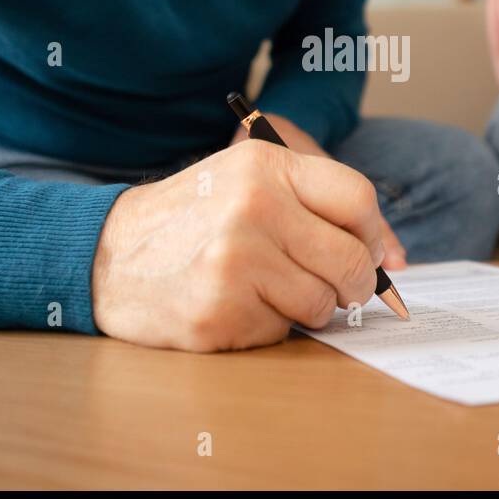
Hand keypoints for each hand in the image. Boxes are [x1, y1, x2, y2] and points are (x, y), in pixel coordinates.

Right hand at [91, 141, 385, 350]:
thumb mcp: (245, 181)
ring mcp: (236, 262)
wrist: (108, 255)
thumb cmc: (192, 219)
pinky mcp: (220, 311)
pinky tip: (234, 305)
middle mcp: (254, 207)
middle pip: (350, 261)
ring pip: (321, 304)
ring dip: (304, 308)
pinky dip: (266, 326)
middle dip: (350, 284)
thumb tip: (390, 259)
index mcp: (265, 166)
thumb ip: (314, 204)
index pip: (358, 199)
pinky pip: (281, 332)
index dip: (373, 235)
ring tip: (264, 289)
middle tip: (328, 286)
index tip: (368, 254)